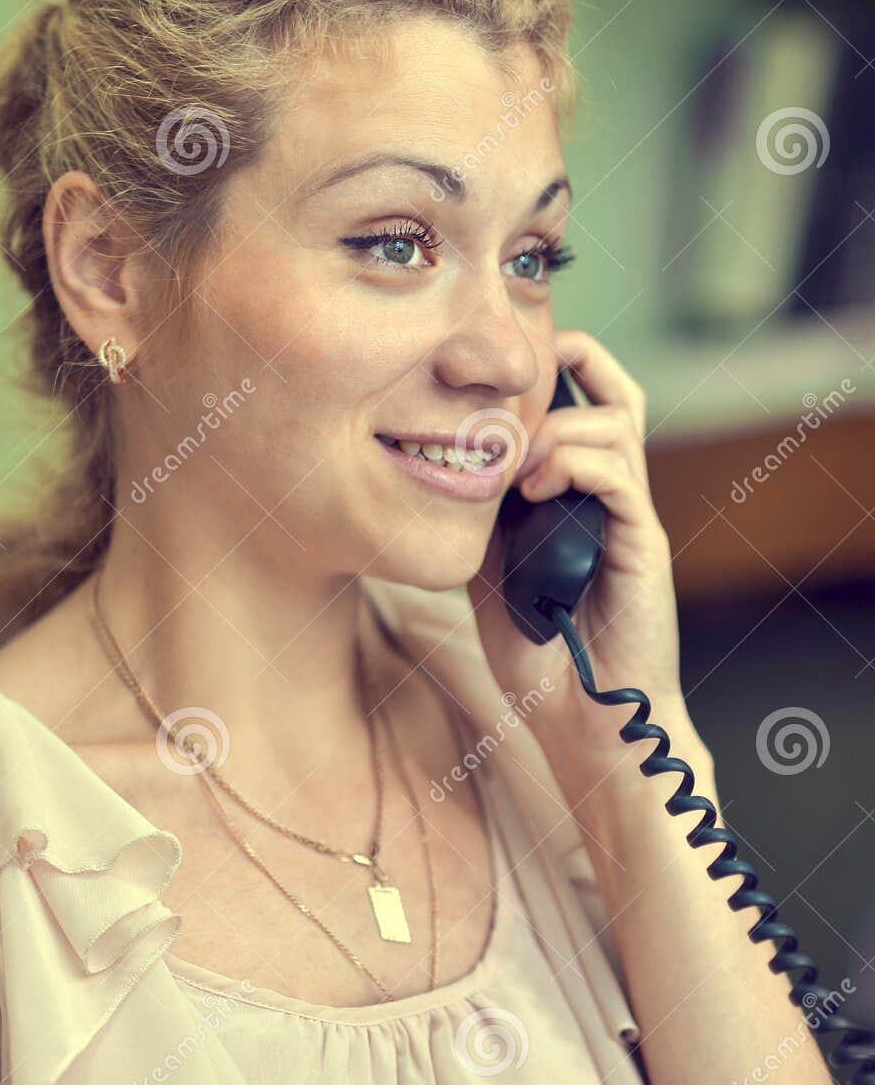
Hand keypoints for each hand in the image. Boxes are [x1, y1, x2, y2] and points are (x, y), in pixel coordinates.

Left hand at [468, 328, 690, 771]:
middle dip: (573, 364)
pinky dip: (575, 466)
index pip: (587, 404)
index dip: (557, 370)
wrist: (582, 720)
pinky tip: (534, 491)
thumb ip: (482, 521)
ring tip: (515, 468)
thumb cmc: (540, 656)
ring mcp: (631, 518)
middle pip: (617, 393)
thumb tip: (441, 468)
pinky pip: (621, 476)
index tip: (499, 374)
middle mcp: (613, 497)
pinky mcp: (644, 546)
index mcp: (581, 496)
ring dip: (556, 430)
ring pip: (616, 424)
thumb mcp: (489, 572)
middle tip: (517, 383)